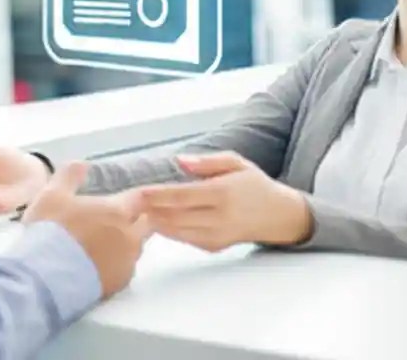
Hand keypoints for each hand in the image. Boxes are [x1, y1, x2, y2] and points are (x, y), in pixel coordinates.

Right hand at [23, 163, 150, 299]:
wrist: (46, 276)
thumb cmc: (50, 231)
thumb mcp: (52, 195)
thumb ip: (69, 176)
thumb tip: (82, 163)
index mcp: (117, 210)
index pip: (139, 198)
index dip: (133, 198)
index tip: (127, 200)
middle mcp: (129, 235)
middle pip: (144, 224)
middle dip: (134, 221)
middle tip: (114, 222)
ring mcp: (127, 261)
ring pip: (135, 248)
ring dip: (124, 244)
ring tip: (102, 246)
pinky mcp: (120, 284)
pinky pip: (125, 270)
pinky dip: (116, 266)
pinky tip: (98, 267)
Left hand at [138, 152, 312, 251]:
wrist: (278, 215)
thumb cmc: (254, 184)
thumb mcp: (236, 162)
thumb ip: (207, 162)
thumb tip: (179, 161)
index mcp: (223, 193)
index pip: (182, 195)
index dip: (158, 195)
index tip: (138, 191)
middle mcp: (219, 217)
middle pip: (175, 216)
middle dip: (150, 210)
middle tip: (129, 203)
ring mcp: (217, 235)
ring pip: (177, 231)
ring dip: (155, 222)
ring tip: (136, 213)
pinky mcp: (215, 247)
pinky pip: (186, 239)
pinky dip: (169, 231)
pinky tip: (157, 221)